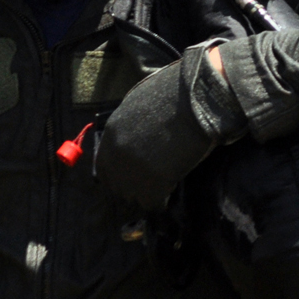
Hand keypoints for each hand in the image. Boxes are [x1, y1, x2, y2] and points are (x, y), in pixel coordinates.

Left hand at [97, 40, 247, 210]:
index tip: (132, 174)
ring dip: (146, 194)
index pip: (103, 166)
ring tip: (163, 186)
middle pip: (115, 186)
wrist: (196, 102)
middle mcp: (115, 156)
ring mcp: (132, 173)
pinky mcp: (152, 186)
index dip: (118, 173)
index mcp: (111, 134)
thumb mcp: (139, 105)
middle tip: (150, 182)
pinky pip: (153, 204)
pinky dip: (163, 201)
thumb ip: (130, 127)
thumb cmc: (173, 94)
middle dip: (131, 186)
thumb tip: (134, 140)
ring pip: (132, 197)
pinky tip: (173, 189)